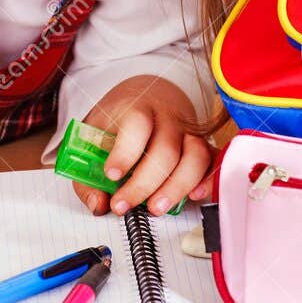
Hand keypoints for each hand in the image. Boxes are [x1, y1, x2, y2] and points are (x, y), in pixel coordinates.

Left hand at [70, 76, 213, 217]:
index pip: (136, 123)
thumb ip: (88, 172)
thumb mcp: (94, 134)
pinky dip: (208, 182)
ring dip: (177, 187)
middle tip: (124, 204)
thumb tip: (97, 203)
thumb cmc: (120, 117)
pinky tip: (193, 196)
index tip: (111, 174)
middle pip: (165, 149)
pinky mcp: (203, 145)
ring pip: (195, 156)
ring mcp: (189, 131)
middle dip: (144, 183)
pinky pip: (213, 163)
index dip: (125, 152)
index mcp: (136, 107)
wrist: (150, 94)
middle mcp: (167, 117)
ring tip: (155, 208)